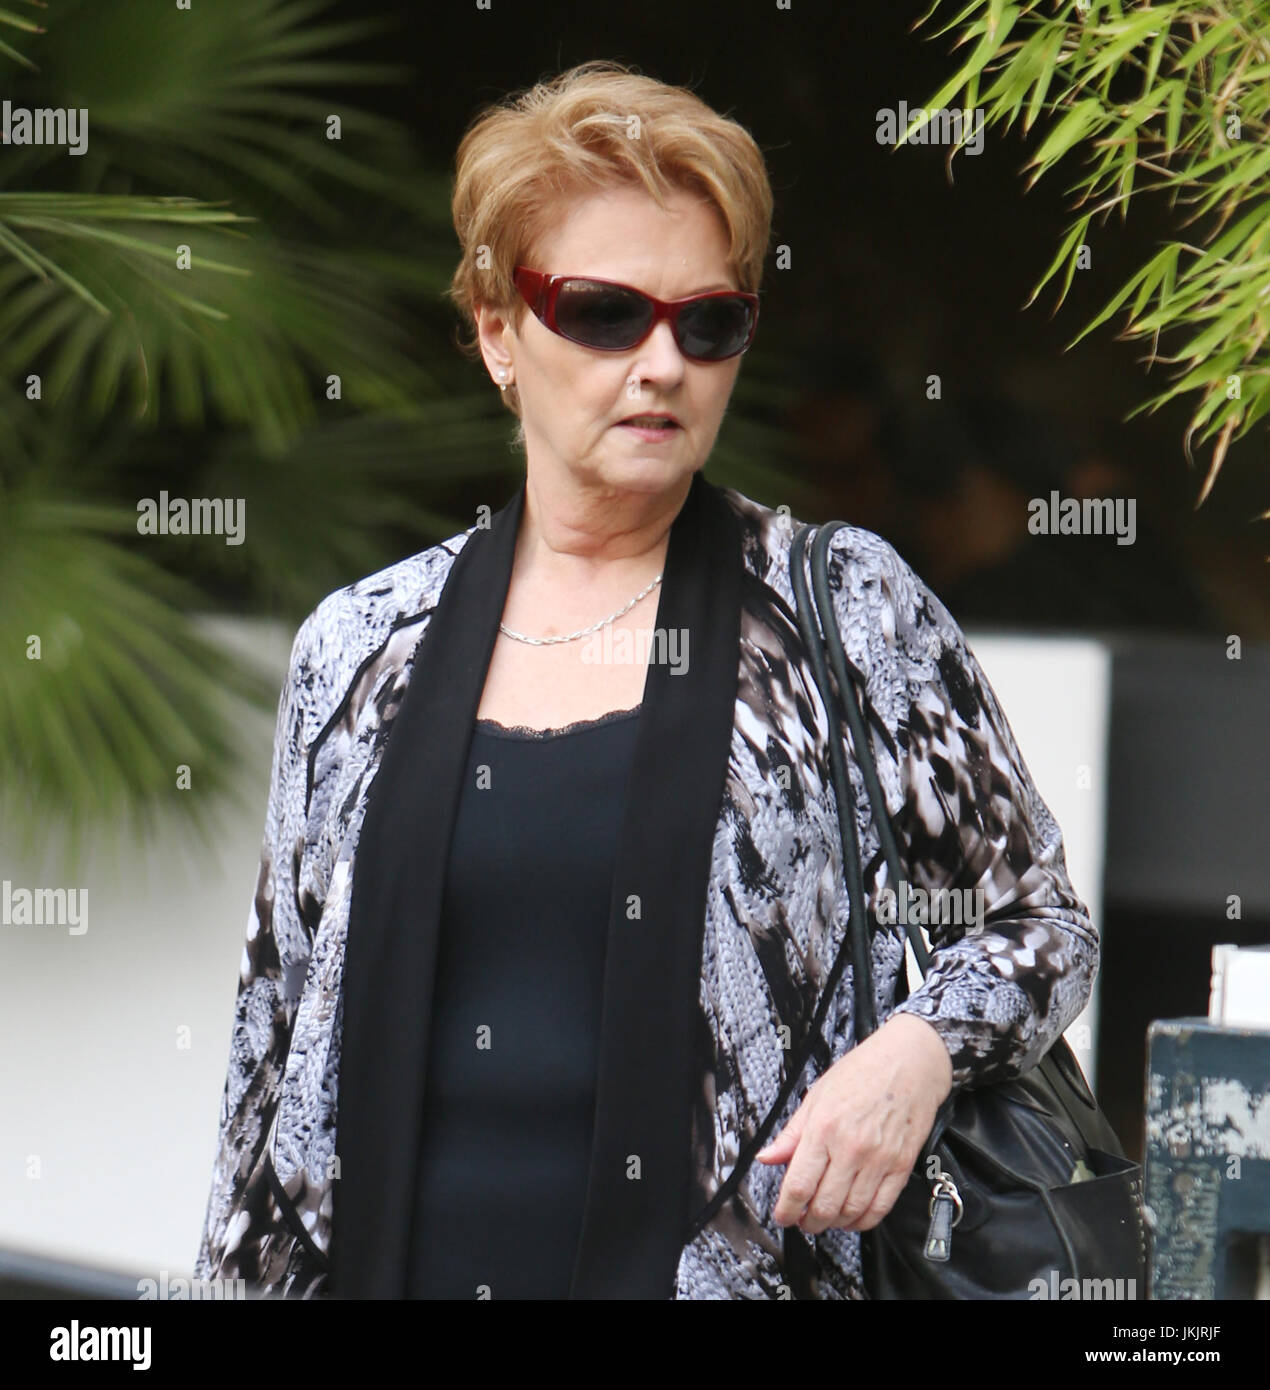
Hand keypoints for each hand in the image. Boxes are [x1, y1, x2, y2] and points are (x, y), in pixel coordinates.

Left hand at [755, 1012, 953, 1234]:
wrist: (909, 1063)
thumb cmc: (861, 1073)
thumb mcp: (816, 1095)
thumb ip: (790, 1133)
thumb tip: (766, 1157)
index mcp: (823, 1128)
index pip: (799, 1184)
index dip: (786, 1209)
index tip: (782, 1215)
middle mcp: (851, 1147)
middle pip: (824, 1206)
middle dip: (808, 1222)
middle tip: (802, 1220)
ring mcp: (879, 1159)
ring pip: (851, 1212)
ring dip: (833, 1224)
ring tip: (824, 1219)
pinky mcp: (901, 1166)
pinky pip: (880, 1208)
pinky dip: (862, 1221)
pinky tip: (851, 1217)